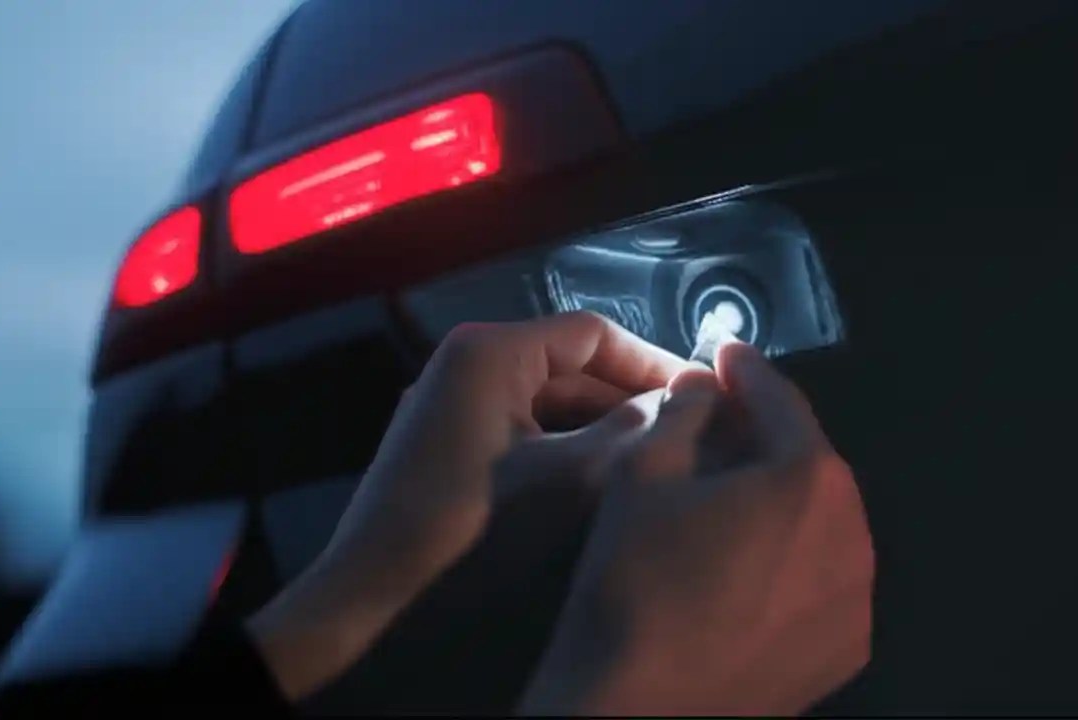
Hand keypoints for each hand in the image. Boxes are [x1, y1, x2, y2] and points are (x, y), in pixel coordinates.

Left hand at [247, 312, 690, 701]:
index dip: (653, 361)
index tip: (702, 395)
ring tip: (655, 455)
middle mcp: (468, 363)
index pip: (592, 333)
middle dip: (629, 396)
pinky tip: (604, 477)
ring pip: (548, 400)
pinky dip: (565, 445)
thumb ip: (631, 432)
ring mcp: (454, 403)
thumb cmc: (472, 526)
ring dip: (601, 424)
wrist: (375, 592)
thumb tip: (683, 401)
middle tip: (687, 429)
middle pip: (570, 365)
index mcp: (491, 351)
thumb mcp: (567, 478)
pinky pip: (522, 428)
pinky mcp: (449, 443)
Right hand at [521, 342, 874, 715]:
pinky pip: (822, 577)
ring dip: (781, 500)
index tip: (724, 352)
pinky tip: (747, 565)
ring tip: (729, 499)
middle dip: (765, 438)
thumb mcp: (643, 474)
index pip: (782, 402)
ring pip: (820, 522)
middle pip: (809, 463)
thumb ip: (686, 411)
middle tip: (717, 426)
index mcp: (812, 478)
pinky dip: (792, 558)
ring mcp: (857, 597)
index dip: (747, 371)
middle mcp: (855, 533)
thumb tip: (707, 385)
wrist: (641, 710)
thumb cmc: (637, 583)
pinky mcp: (846, 647)